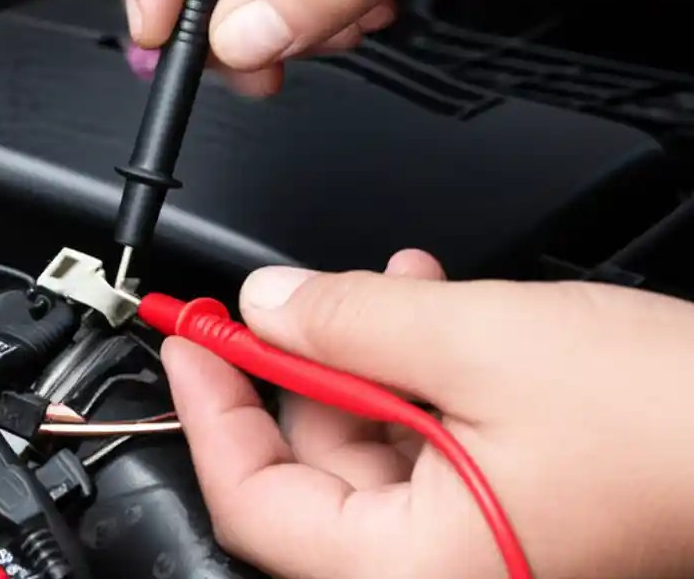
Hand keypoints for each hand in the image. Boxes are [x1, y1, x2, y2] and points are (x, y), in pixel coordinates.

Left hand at [163, 249, 693, 577]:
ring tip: (378, 287)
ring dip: (362, 363)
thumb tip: (270, 305)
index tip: (192, 340)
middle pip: (309, 477)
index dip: (210, 410)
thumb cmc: (676, 426)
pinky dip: (416, 383)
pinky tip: (430, 315)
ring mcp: (480, 557)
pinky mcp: (514, 524)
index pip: (254, 503)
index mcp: (414, 573)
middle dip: (295, 371)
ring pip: (372, 457)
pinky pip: (431, 456)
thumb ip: (351, 323)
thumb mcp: (481, 343)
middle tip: (276, 301)